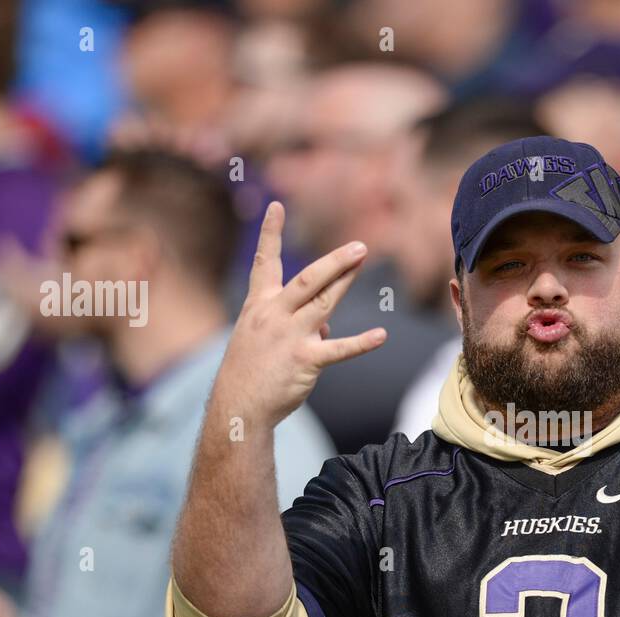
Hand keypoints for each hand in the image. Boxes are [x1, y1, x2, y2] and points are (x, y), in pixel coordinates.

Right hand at [214, 202, 386, 428]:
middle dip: (332, 261)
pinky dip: (360, 343)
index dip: (270, 234)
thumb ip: (296, 324)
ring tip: (362, 260)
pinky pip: (337, 349)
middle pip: (306, 279)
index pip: (265, 263)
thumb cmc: (251, 371)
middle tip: (358, 246)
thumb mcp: (263, 338)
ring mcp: (289, 337)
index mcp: (259, 306)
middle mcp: (273, 315)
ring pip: (323, 303)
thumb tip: (326, 326)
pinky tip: (380, 335)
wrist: (238, 406)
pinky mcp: (305, 361)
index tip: (275, 206)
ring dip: (344, 280)